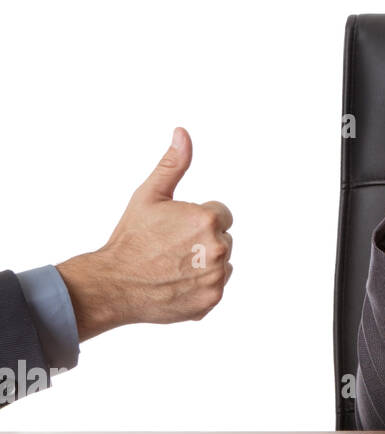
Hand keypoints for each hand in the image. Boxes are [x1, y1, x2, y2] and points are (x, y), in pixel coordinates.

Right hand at [56, 128, 233, 337]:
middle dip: (202, 241)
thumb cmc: (130, 237)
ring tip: (172, 266)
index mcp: (207, 220)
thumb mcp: (149, 196)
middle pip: (223, 239)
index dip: (196, 219)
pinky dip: (200, 286)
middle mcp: (218, 248)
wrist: (112, 284)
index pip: (221, 214)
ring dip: (203, 263)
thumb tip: (182, 134)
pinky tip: (176, 283)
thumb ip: (172, 165)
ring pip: (221, 263)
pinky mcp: (212, 299)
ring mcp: (216, 277)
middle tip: (170, 249)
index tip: (175, 229)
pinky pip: (216, 286)